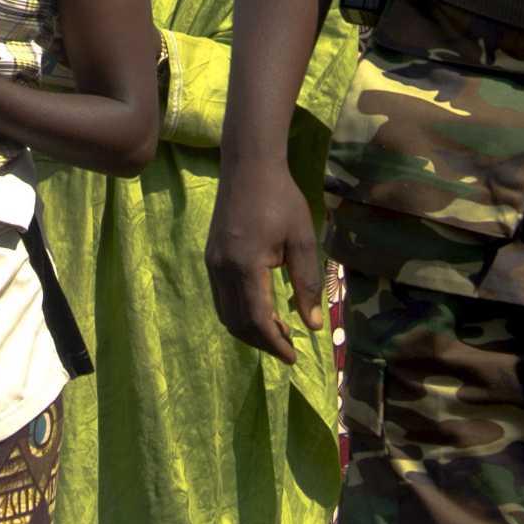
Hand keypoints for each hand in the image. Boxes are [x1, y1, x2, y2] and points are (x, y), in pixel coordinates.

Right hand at [204, 146, 324, 363]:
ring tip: (277, 333)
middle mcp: (222, 269)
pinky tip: (261, 311)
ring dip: (249, 330)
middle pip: (237, 324)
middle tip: (288, 347)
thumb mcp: (303, 240)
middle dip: (262, 342)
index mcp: (246, 265)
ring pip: (225, 314)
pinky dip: (240, 314)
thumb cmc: (282, 199)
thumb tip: (312, 325)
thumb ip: (307, 283)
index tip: (293, 357)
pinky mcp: (211, 258)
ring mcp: (212, 264)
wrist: (248, 167)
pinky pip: (221, 299)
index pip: (257, 320)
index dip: (275, 344)